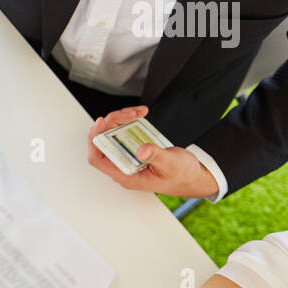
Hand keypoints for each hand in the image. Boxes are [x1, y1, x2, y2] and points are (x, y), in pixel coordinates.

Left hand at [86, 105, 218, 197]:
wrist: (193, 175)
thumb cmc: (182, 175)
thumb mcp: (172, 165)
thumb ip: (156, 157)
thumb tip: (141, 150)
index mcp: (127, 176)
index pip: (98, 160)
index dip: (95, 141)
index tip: (101, 123)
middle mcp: (123, 166)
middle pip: (104, 142)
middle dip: (113, 123)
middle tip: (130, 113)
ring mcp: (128, 156)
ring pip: (113, 134)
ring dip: (122, 119)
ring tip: (138, 112)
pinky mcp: (134, 147)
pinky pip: (123, 132)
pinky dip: (129, 121)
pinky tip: (139, 114)